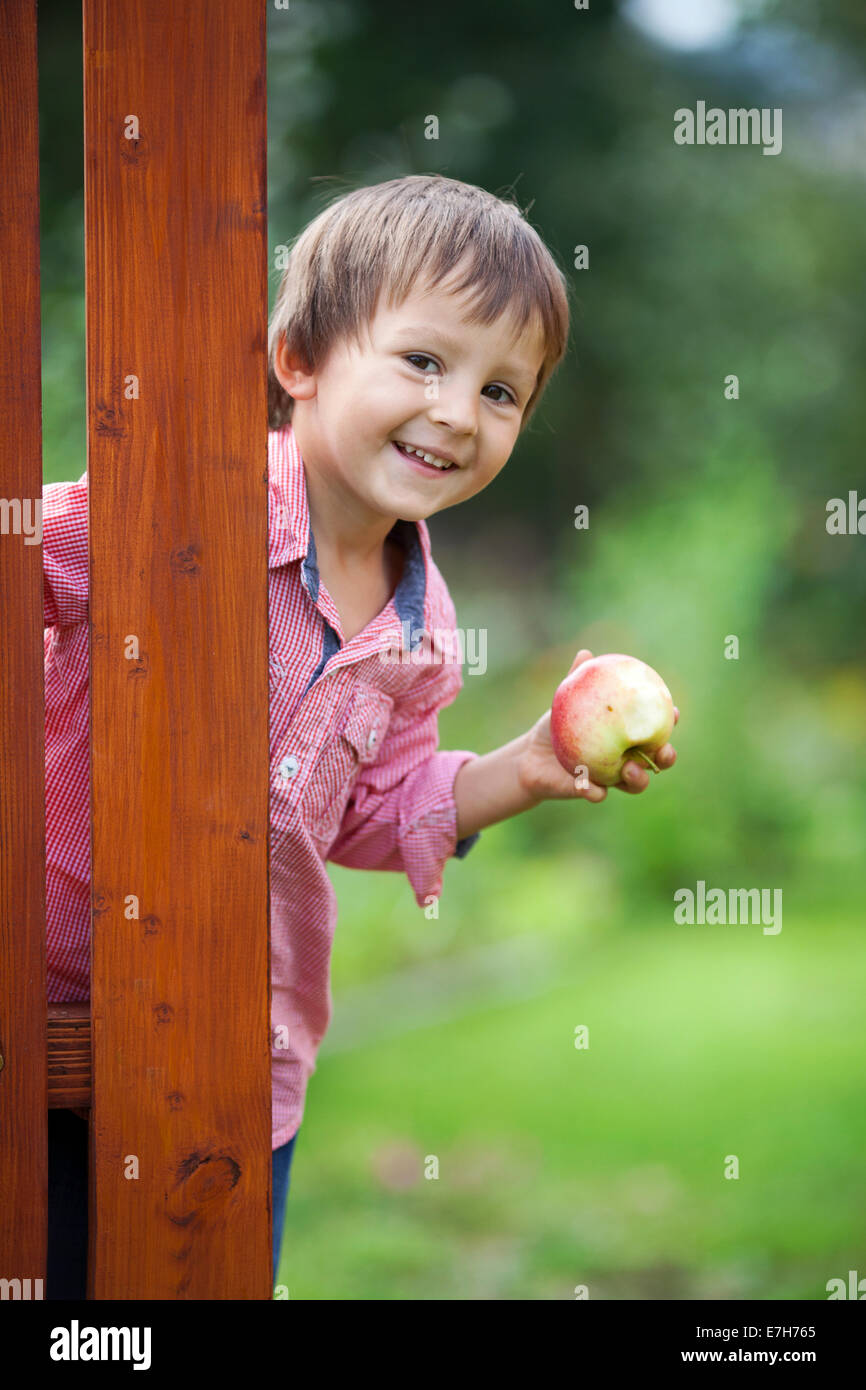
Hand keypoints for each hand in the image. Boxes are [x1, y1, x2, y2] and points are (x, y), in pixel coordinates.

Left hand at [517, 648, 678, 803]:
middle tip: (663, 751)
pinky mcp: (589, 791)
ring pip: (634, 784)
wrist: (530, 756)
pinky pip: (596, 794)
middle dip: (666, 758)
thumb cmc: (556, 726)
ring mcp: (610, 778)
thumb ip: (577, 680)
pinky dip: (594, 792)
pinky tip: (590, 788)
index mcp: (626, 737)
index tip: (675, 712)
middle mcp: (625, 760)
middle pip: (655, 762)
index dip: (670, 722)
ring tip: (628, 768)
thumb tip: (585, 654)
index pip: (655, 730)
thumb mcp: (565, 701)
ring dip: (637, 779)